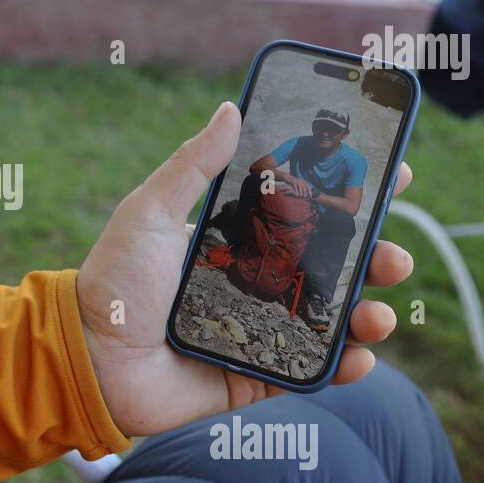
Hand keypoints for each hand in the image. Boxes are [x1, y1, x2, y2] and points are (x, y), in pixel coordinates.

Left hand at [76, 102, 414, 436]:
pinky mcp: (256, 375)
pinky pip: (310, 371)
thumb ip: (193, 165)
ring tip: (378, 313)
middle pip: (334, 265)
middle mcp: (257, 279)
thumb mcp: (149, 212)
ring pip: (332, 318)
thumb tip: (231, 107)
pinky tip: (359, 357)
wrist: (89, 358)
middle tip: (393, 255)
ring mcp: (260, 327)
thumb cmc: (114, 281)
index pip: (306, 210)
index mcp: (238, 237)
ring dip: (369, 313)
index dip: (352, 195)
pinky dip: (342, 366)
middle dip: (375, 257)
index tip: (394, 175)